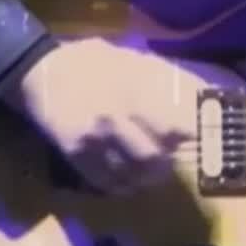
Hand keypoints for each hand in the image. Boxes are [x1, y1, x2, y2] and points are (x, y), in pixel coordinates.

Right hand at [5, 37, 192, 194]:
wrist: (41, 72)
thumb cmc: (93, 61)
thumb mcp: (133, 60)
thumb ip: (165, 79)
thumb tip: (203, 94)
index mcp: (132, 91)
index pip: (174, 127)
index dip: (192, 138)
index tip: (202, 140)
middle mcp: (114, 119)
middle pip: (154, 158)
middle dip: (169, 162)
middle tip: (174, 157)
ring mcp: (93, 141)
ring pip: (132, 175)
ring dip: (148, 177)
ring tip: (154, 170)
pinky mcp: (75, 156)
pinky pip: (106, 183)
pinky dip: (124, 185)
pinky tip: (129, 178)